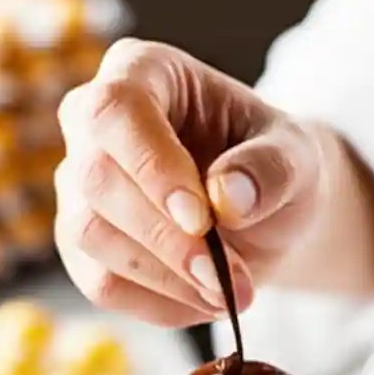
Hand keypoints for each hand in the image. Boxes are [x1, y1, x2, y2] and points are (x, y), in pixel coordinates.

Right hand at [54, 38, 373, 326]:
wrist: (262, 211)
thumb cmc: (271, 164)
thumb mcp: (296, 156)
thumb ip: (271, 167)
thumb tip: (228, 197)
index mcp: (142, 71)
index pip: (117, 109)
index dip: (152, 166)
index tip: (201, 219)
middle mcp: (92, 121)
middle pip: (96, 178)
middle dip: (165, 239)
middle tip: (230, 279)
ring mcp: (77, 184)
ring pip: (89, 235)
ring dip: (164, 277)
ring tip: (229, 293)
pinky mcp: (79, 243)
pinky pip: (100, 283)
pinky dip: (157, 303)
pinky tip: (203, 301)